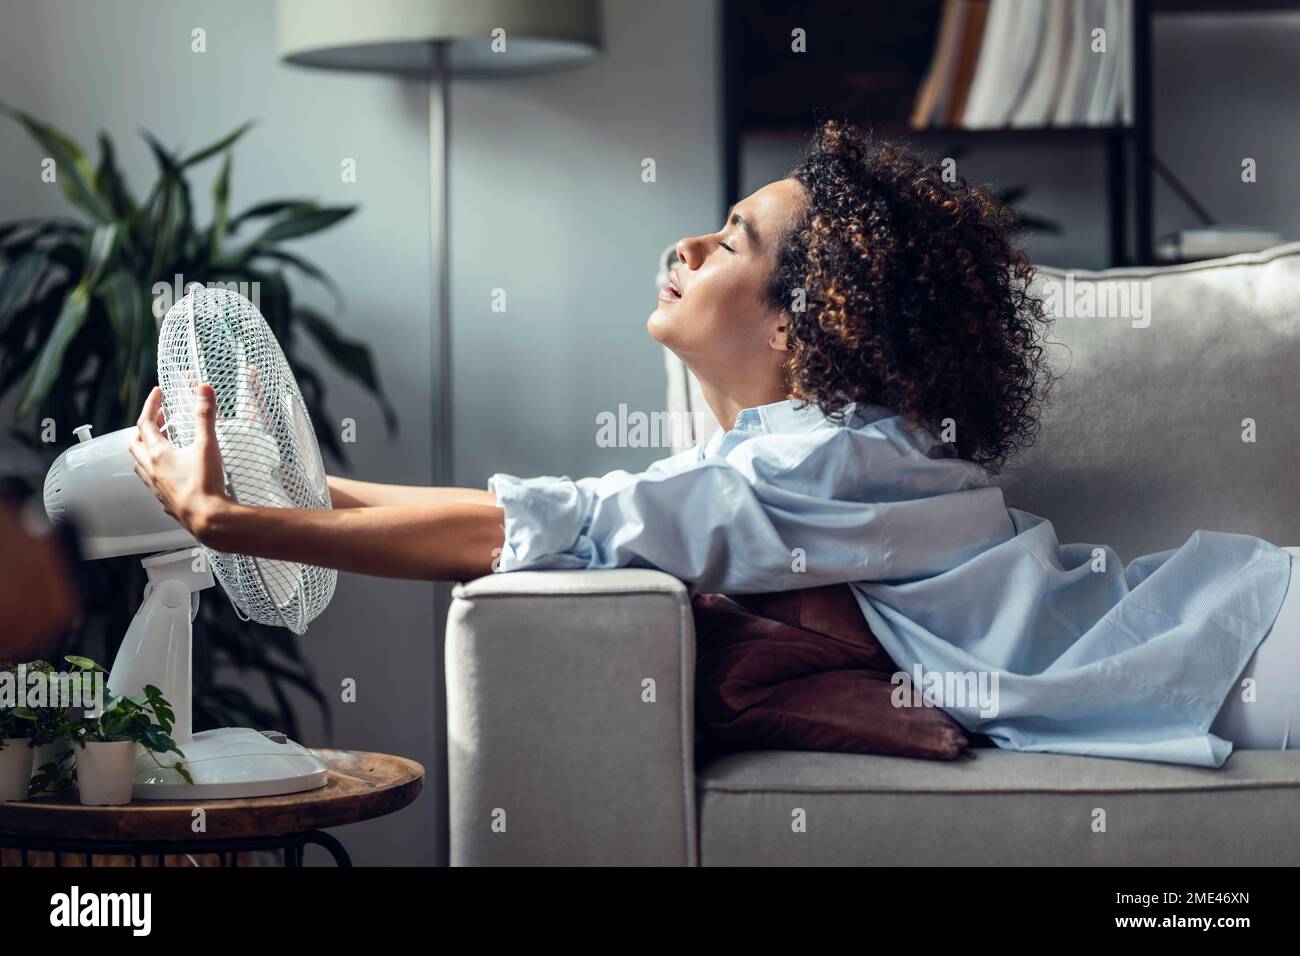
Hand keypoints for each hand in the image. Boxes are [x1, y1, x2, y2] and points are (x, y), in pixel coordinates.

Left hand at [129, 384, 229, 541]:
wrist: (208, 519)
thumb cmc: (205, 485)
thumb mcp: (207, 444)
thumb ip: (205, 416)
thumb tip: (203, 391)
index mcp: (158, 454)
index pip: (146, 423)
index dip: (151, 405)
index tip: (158, 394)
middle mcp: (151, 469)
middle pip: (136, 442)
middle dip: (145, 427)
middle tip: (160, 418)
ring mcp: (156, 486)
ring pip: (140, 463)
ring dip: (146, 449)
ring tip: (161, 444)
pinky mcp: (164, 500)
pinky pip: (151, 481)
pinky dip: (154, 470)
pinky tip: (168, 472)